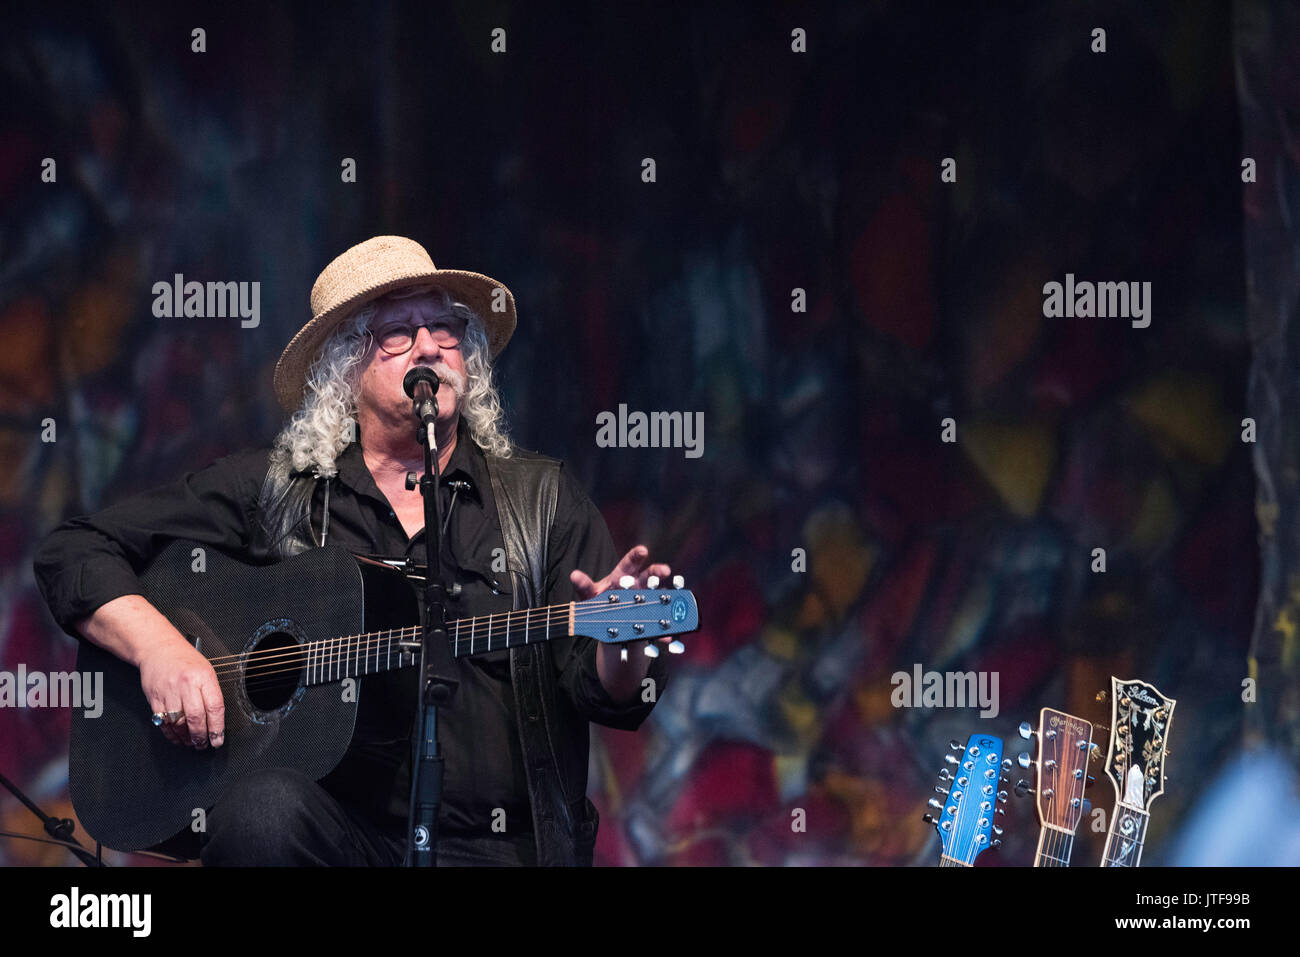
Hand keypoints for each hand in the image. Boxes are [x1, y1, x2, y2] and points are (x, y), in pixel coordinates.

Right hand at [137, 631, 225, 748]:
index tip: (218, 739)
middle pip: (196, 718)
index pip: (214, 707)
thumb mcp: (206, 670)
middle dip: (202, 736)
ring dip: (186, 738)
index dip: (217, 727)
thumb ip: (211, 693)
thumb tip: (216, 719)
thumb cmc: (185, 660)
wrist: (158, 648)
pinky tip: (178, 738)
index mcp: (203, 677)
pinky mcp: (154, 698)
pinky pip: (163, 722)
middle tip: (205, 744)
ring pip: (179, 723)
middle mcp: (186, 685)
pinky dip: (171, 734)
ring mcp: (168, 692)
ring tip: (193, 743)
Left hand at [571, 545, 675, 659]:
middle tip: (664, 571)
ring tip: (668, 598)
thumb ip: (584, 585)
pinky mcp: (651, 617)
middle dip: (657, 572)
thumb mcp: (590, 595)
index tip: (643, 550)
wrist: (607, 622)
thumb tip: (573, 575)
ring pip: (659, 595)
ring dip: (665, 596)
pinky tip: (666, 636)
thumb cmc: (599, 602)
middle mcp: (638, 585)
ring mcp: (647, 600)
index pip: (630, 562)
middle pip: (649, 575)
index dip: (637, 555)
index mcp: (623, 576)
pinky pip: (658, 622)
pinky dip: (662, 631)